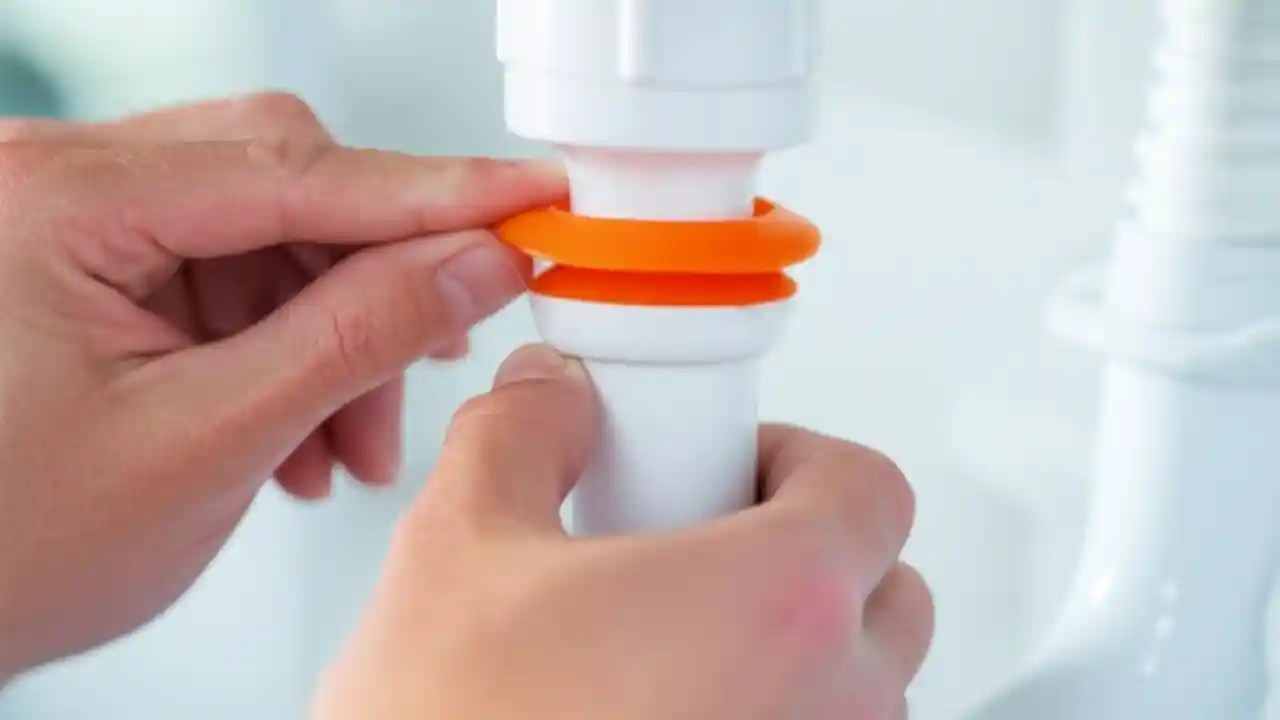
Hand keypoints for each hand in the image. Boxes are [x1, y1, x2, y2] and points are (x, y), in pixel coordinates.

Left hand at [0, 94, 563, 678]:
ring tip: (346, 442)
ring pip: (271, 234)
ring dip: (333, 334)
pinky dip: (286, 346)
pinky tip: (299, 426)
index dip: (435, 192)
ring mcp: (69, 219)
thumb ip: (355, 338)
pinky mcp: (91, 261)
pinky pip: (230, 272)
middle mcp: (53, 181)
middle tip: (435, 355)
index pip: (296, 169)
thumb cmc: (4, 547)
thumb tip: (472, 267)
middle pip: (287, 185)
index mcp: (55, 200)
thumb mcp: (208, 441)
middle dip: (374, 285)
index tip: (527, 200)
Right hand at [313, 345, 932, 719]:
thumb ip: (520, 434)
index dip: (802, 459)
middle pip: (887, 596)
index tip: (735, 467)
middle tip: (703, 559)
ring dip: (798, 662)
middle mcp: (833, 712)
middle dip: (810, 560)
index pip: (871, 489)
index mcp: (782, 606)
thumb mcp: (456, 549)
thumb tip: (548, 394)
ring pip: (863, 698)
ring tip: (672, 658)